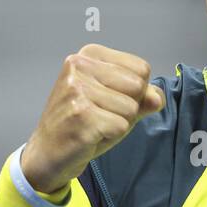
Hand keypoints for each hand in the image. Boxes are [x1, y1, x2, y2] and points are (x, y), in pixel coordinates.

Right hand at [20, 44, 163, 193]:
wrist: (48, 152)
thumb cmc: (82, 123)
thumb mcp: (115, 103)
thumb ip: (141, 96)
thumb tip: (158, 97)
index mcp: (89, 54)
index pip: (142, 68)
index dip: (135, 92)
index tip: (108, 100)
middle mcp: (80, 66)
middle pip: (138, 86)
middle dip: (128, 107)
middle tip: (101, 115)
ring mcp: (78, 90)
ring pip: (131, 108)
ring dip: (118, 124)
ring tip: (94, 125)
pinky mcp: (81, 115)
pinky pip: (121, 127)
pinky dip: (110, 136)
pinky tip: (89, 135)